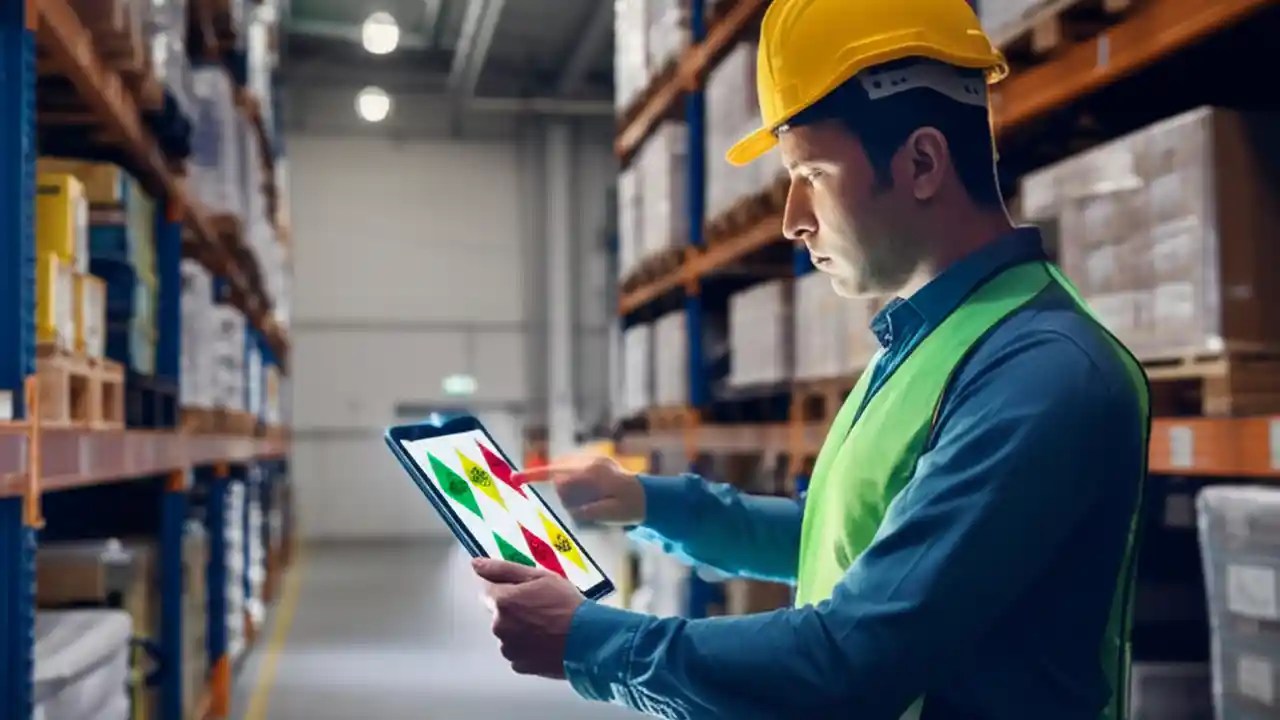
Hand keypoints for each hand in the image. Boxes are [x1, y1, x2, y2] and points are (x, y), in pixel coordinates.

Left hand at [474, 558, 585, 678]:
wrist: (588, 639)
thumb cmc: (567, 605)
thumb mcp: (539, 576)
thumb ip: (503, 569)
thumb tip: (476, 564)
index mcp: (502, 601)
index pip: (488, 590)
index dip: (508, 588)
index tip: (526, 591)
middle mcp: (499, 626)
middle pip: (499, 613)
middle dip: (514, 609)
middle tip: (542, 608)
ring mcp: (508, 648)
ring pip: (508, 633)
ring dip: (520, 629)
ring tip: (547, 626)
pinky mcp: (518, 665)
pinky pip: (517, 651)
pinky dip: (527, 646)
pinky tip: (546, 641)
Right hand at [514, 457, 644, 525]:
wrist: (647, 497)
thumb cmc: (629, 508)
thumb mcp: (610, 514)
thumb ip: (590, 511)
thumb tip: (572, 506)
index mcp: (594, 474)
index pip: (558, 474)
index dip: (533, 476)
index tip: (513, 478)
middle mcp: (591, 461)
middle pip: (560, 480)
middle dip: (566, 495)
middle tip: (590, 509)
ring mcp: (592, 459)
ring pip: (565, 478)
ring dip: (572, 492)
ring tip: (597, 501)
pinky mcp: (593, 461)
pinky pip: (571, 472)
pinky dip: (573, 483)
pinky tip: (592, 494)